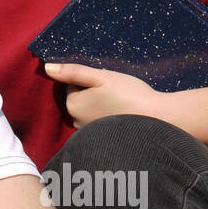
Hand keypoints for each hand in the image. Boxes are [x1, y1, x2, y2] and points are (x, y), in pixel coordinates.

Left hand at [46, 62, 166, 128]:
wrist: (160, 120)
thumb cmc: (130, 95)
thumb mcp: (101, 76)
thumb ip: (73, 71)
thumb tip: (47, 67)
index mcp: (73, 106)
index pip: (72, 86)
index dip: (90, 80)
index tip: (106, 82)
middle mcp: (77, 123)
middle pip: (80, 100)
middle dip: (94, 94)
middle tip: (116, 92)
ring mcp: (90, 134)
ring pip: (91, 112)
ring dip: (101, 106)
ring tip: (121, 103)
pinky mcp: (104, 140)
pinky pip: (100, 124)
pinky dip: (109, 118)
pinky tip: (124, 116)